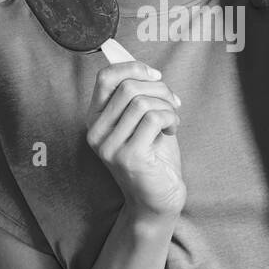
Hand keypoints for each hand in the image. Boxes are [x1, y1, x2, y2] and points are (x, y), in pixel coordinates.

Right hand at [85, 61, 185, 219]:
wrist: (158, 200)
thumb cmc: (154, 158)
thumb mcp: (142, 121)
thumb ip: (138, 96)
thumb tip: (144, 68)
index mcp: (95, 119)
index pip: (105, 78)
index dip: (133, 68)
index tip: (156, 76)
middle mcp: (96, 133)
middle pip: (128, 87)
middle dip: (159, 89)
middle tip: (173, 103)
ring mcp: (109, 146)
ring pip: (142, 102)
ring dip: (167, 105)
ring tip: (173, 119)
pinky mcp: (128, 156)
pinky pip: (153, 118)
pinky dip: (171, 118)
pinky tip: (172, 129)